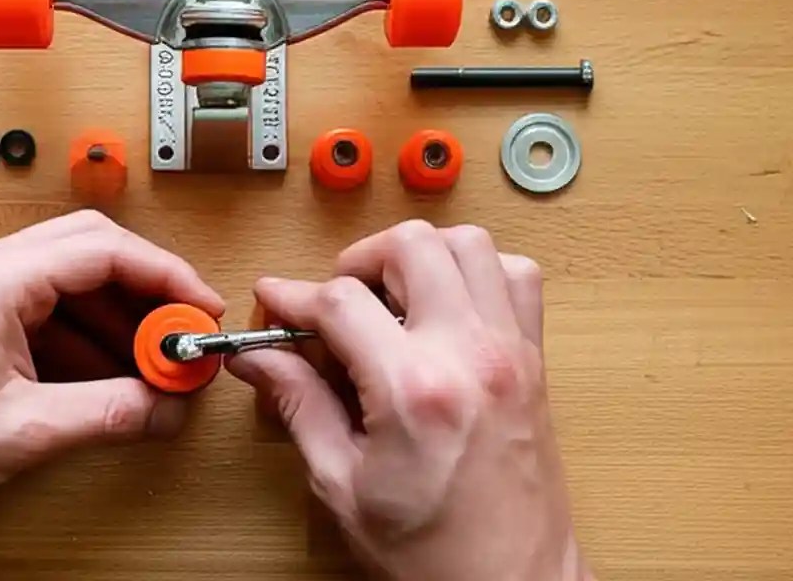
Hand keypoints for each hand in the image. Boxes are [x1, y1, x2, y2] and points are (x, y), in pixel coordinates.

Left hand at [0, 210, 224, 506]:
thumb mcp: (23, 430)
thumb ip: (106, 413)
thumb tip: (163, 407)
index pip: (102, 249)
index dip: (164, 274)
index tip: (198, 307)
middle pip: (91, 249)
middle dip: (147, 288)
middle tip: (183, 329)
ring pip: (71, 277)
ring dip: (118, 315)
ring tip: (153, 361)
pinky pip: (46, 305)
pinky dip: (86, 332)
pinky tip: (109, 372)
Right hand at [227, 222, 591, 580]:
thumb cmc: (434, 553)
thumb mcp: (342, 483)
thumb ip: (299, 405)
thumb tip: (258, 358)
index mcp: (414, 389)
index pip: (341, 301)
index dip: (293, 295)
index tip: (273, 303)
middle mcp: (470, 355)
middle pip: (410, 246)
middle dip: (359, 261)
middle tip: (335, 300)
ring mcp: (510, 351)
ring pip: (469, 244)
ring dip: (420, 256)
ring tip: (390, 296)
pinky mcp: (533, 360)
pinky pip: (515, 276)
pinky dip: (476, 271)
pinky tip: (445, 306)